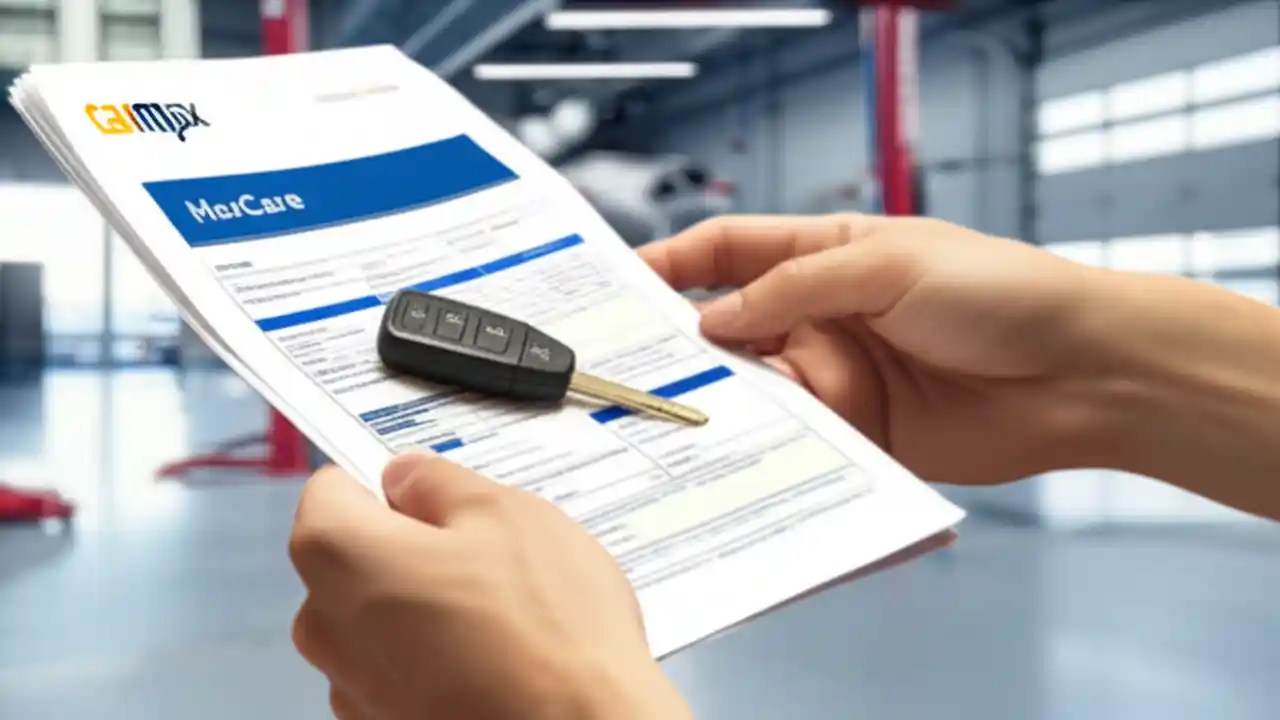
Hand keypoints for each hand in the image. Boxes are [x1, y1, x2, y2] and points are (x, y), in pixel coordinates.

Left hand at [289, 455, 691, 719]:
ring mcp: (353, 690)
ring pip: (380, 619)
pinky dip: (439, 660)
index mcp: (338, 555)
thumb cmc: (546, 625)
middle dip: (409, 546)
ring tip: (504, 614)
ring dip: (426, 606)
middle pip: (352, 559)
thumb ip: (438, 482)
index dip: (386, 482)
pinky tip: (498, 660)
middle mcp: (325, 628)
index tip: (434, 494)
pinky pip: (404, 672)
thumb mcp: (505, 513)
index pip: (331, 489)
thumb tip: (406, 477)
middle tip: (486, 550)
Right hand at [642, 214, 1279, 517]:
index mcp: (828, 255)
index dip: (674, 263)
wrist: (1081, 376)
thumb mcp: (886, 265)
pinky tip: (738, 452)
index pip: (730, 251)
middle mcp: (824, 316)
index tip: (621, 285)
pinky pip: (799, 440)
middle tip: (631, 367)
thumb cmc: (1001, 293)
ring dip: (724, 399)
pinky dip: (768, 446)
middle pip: (731, 327)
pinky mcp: (859, 434)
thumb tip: (713, 319)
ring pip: (758, 388)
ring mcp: (840, 377)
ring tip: (673, 414)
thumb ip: (793, 287)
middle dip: (684, 344)